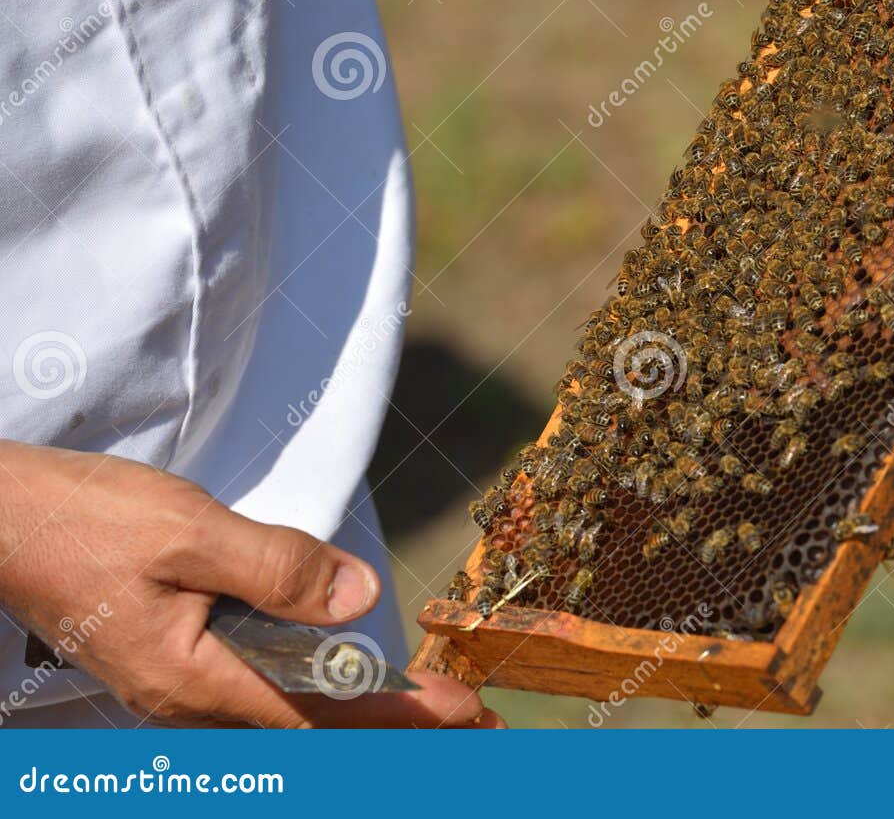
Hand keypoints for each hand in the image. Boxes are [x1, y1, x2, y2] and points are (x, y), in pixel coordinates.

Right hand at [0, 441, 500, 727]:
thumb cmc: (80, 520)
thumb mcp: (191, 532)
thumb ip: (279, 569)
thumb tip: (358, 597)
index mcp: (195, 680)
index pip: (319, 716)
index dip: (395, 716)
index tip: (458, 711)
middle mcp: (186, 698)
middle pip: (306, 727)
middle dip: (386, 724)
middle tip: (458, 715)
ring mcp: (172, 682)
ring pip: (281, 708)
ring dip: (352, 707)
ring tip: (415, 699)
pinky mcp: (164, 655)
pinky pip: (254, 684)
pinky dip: (309, 682)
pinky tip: (331, 666)